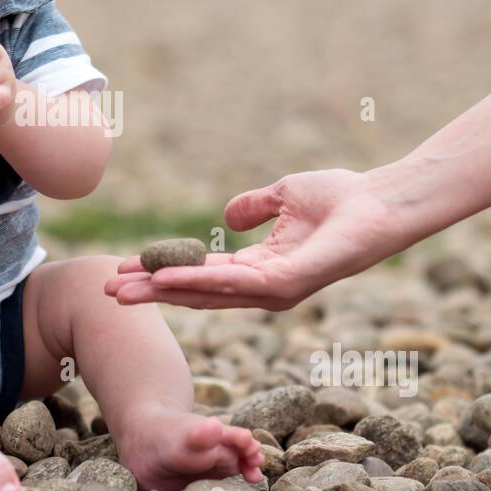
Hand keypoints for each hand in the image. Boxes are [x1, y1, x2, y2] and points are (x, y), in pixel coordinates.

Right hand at [104, 168, 416, 309]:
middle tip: (110, 291)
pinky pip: (236, 284)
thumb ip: (254, 207)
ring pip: (209, 294)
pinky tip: (170, 279)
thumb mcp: (285, 196)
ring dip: (165, 291)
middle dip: (153, 292)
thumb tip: (227, 218)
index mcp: (261, 268)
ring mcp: (275, 290)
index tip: (127, 269)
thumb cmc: (342, 199)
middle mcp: (264, 287)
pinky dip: (200, 282)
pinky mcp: (288, 284)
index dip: (165, 273)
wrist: (379, 204)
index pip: (203, 275)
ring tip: (127, 288)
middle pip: (197, 294)